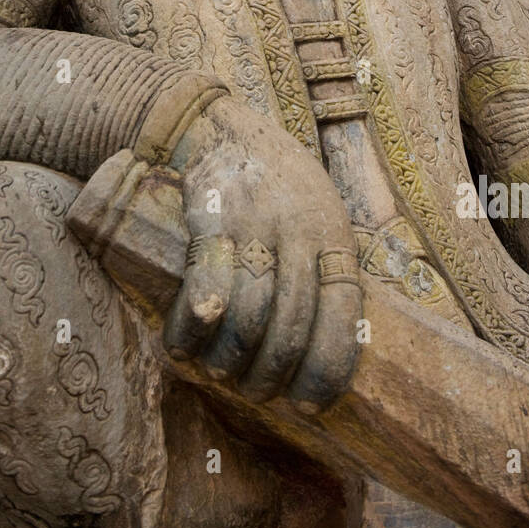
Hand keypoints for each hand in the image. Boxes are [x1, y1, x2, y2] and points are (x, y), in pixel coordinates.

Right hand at [164, 96, 361, 411]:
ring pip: (249, 315)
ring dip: (229, 358)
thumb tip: (320, 349)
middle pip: (292, 326)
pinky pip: (207, 284)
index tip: (307, 404)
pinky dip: (194, 326)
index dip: (326, 370)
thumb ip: (321, 266)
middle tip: (253, 392)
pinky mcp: (211, 216)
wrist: (213, 123)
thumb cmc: (271, 181)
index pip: (344, 318)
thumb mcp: (316, 210)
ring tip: (218, 371)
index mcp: (334, 235)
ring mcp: (255, 223)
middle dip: (270, 374)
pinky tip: (184, 345)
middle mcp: (300, 231)